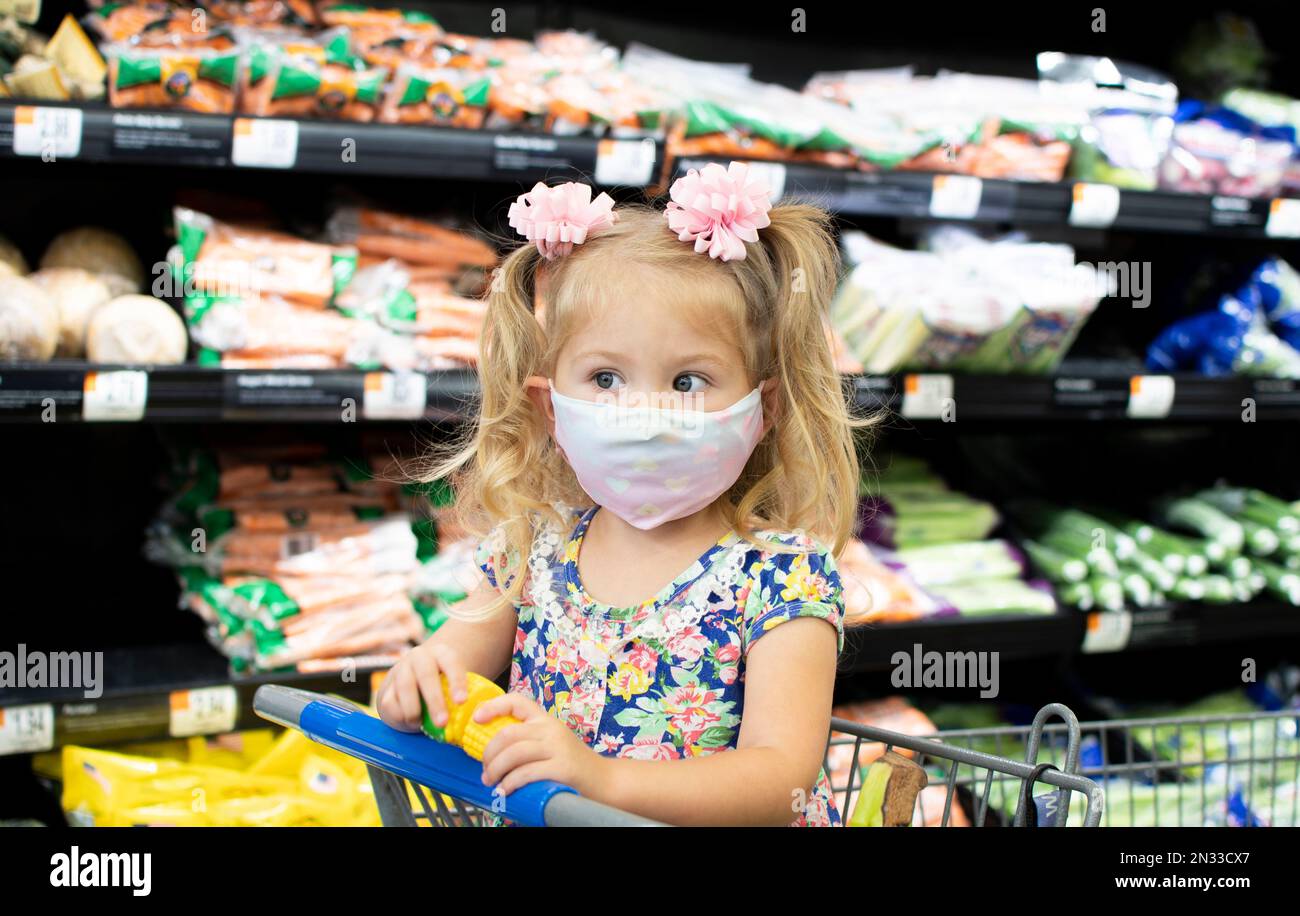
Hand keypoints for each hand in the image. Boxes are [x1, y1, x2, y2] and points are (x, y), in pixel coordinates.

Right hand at [375, 640, 469, 732]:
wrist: (411, 686)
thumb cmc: (442, 689)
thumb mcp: (454, 687)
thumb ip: (461, 698)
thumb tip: (476, 716)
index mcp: (441, 654)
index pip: (451, 662)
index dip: (456, 681)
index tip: (462, 702)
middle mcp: (419, 657)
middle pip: (426, 675)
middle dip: (435, 700)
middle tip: (443, 722)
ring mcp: (401, 670)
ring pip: (405, 687)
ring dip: (415, 710)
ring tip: (423, 726)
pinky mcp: (386, 687)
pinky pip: (390, 702)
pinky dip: (401, 716)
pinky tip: (412, 723)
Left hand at [476, 692, 606, 796]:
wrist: (605, 782)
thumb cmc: (573, 766)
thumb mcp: (551, 745)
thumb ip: (528, 742)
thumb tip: (491, 752)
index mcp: (546, 720)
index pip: (517, 701)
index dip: (493, 706)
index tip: (476, 718)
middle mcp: (551, 729)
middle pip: (508, 733)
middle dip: (488, 753)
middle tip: (484, 770)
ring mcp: (557, 748)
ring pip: (514, 753)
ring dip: (495, 770)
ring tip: (491, 783)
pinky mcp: (562, 768)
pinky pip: (526, 772)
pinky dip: (510, 783)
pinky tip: (506, 791)